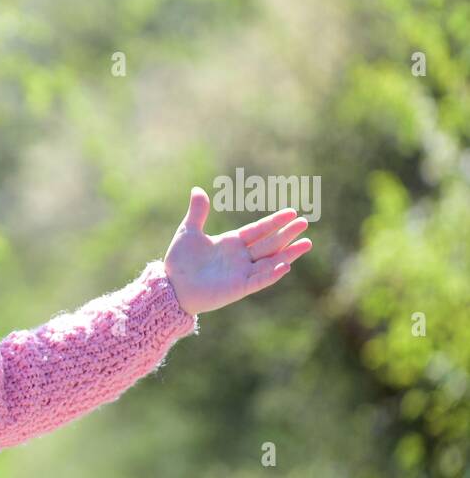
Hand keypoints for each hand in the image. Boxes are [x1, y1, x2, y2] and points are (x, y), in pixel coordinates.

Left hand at [163, 187, 313, 315]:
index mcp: (232, 243)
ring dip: (288, 253)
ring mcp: (242, 273)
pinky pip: (259, 280)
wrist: (171, 286)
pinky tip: (286, 265)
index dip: (274, 222)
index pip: (258, 230)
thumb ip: (197, 213)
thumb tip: (197, 190)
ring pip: (270, 261)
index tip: (291, 212)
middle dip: (287, 234)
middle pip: (269, 243)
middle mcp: (241, 257)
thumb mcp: (188, 232)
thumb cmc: (179, 261)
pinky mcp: (238, 288)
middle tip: (305, 222)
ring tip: (307, 243)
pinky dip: (272, 273)